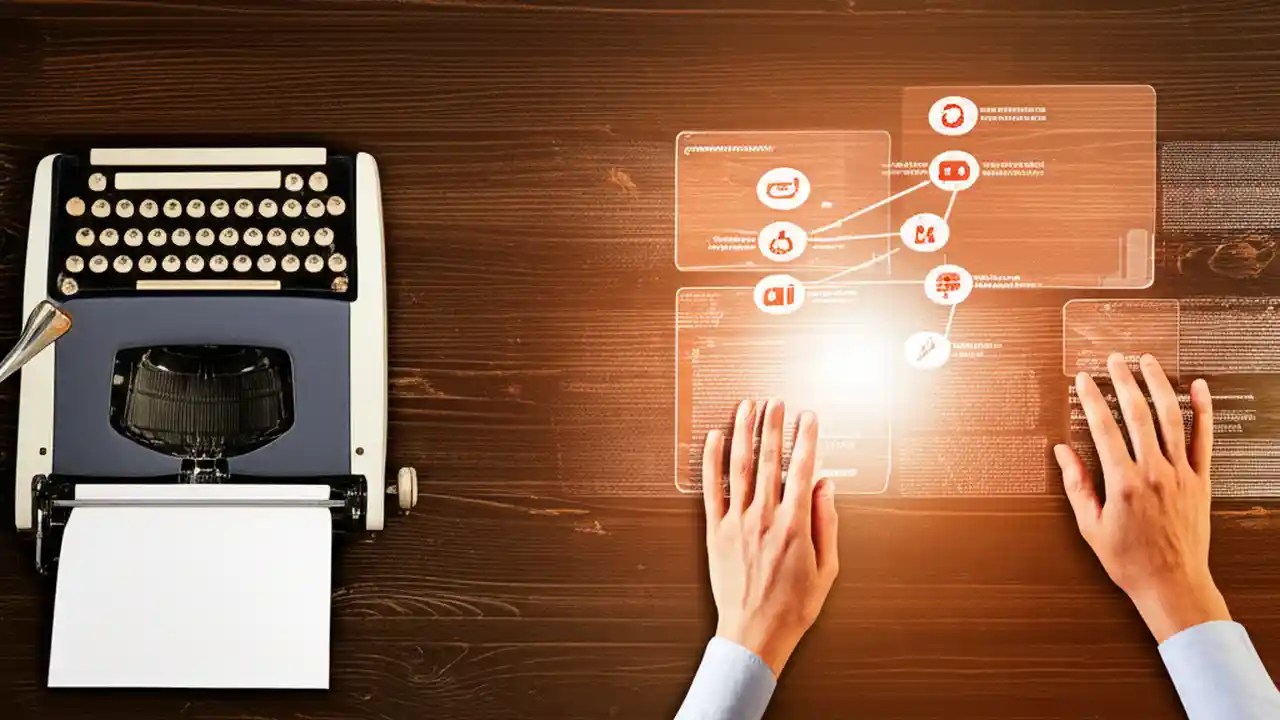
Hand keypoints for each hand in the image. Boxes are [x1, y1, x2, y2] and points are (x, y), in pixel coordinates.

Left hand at [701, 398, 838, 675]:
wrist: (754, 633)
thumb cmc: (793, 606)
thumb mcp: (827, 568)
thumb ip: (827, 523)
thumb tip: (826, 486)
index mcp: (795, 525)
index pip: (802, 470)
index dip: (806, 439)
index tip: (808, 417)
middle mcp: (764, 518)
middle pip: (768, 460)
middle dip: (774, 426)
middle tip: (776, 402)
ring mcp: (737, 523)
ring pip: (739, 467)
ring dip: (744, 432)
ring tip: (747, 406)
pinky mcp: (716, 532)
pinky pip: (711, 489)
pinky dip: (712, 461)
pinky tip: (715, 438)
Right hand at [1056, 353, 1229, 642]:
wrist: (1172, 583)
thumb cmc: (1129, 560)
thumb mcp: (1091, 525)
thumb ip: (1077, 484)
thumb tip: (1063, 452)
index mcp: (1123, 483)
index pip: (1105, 429)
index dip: (1092, 399)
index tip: (1084, 380)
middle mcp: (1154, 474)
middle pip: (1137, 415)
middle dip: (1123, 382)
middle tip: (1113, 360)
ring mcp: (1181, 475)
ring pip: (1169, 419)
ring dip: (1157, 386)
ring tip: (1147, 362)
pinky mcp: (1200, 481)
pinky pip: (1203, 439)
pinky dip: (1202, 411)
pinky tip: (1198, 388)